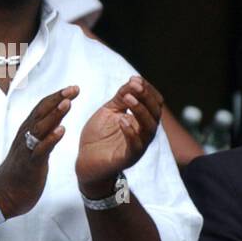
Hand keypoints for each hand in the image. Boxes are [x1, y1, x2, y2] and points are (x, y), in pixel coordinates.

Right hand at [0, 86, 76, 218]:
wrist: (3, 195)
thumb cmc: (21, 171)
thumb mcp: (34, 146)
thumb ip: (44, 131)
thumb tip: (58, 117)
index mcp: (28, 131)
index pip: (42, 108)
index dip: (57, 97)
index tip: (73, 88)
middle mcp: (26, 136)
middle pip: (41, 112)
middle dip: (58, 99)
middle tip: (74, 88)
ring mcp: (27, 150)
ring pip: (40, 128)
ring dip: (54, 115)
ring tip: (67, 103)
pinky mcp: (30, 164)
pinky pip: (40, 150)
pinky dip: (50, 139)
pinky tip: (61, 131)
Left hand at [76, 76, 162, 193]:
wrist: (86, 161)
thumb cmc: (98, 136)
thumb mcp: (109, 111)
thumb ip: (120, 98)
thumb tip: (134, 80)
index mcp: (141, 120)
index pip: (154, 103)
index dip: (147, 90)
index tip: (135, 79)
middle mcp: (144, 133)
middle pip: (155, 113)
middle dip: (146, 97)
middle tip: (135, 86)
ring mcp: (138, 146)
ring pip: (149, 128)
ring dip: (140, 111)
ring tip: (128, 98)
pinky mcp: (128, 158)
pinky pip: (136, 146)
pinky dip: (130, 132)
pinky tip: (122, 120)